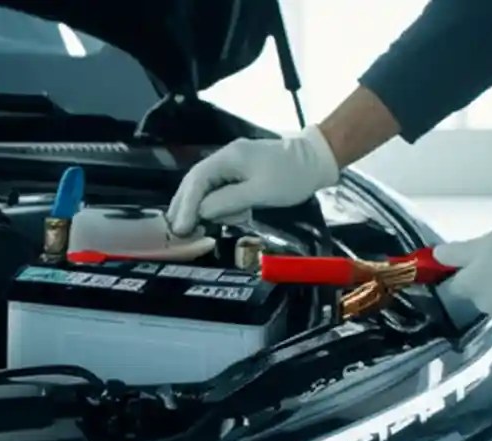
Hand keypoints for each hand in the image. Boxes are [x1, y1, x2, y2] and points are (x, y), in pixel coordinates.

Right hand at [166, 125, 340, 235]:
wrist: (316, 160)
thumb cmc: (291, 177)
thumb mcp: (260, 192)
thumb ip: (228, 201)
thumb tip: (201, 212)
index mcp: (228, 158)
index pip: (197, 181)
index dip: (186, 206)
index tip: (180, 229)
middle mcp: (225, 157)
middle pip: (195, 181)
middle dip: (184, 206)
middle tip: (175, 231)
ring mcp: (232, 163)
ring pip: (205, 185)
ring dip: (195, 206)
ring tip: (187, 227)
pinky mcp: (241, 171)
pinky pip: (218, 187)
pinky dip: (211, 203)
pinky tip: (209, 217)